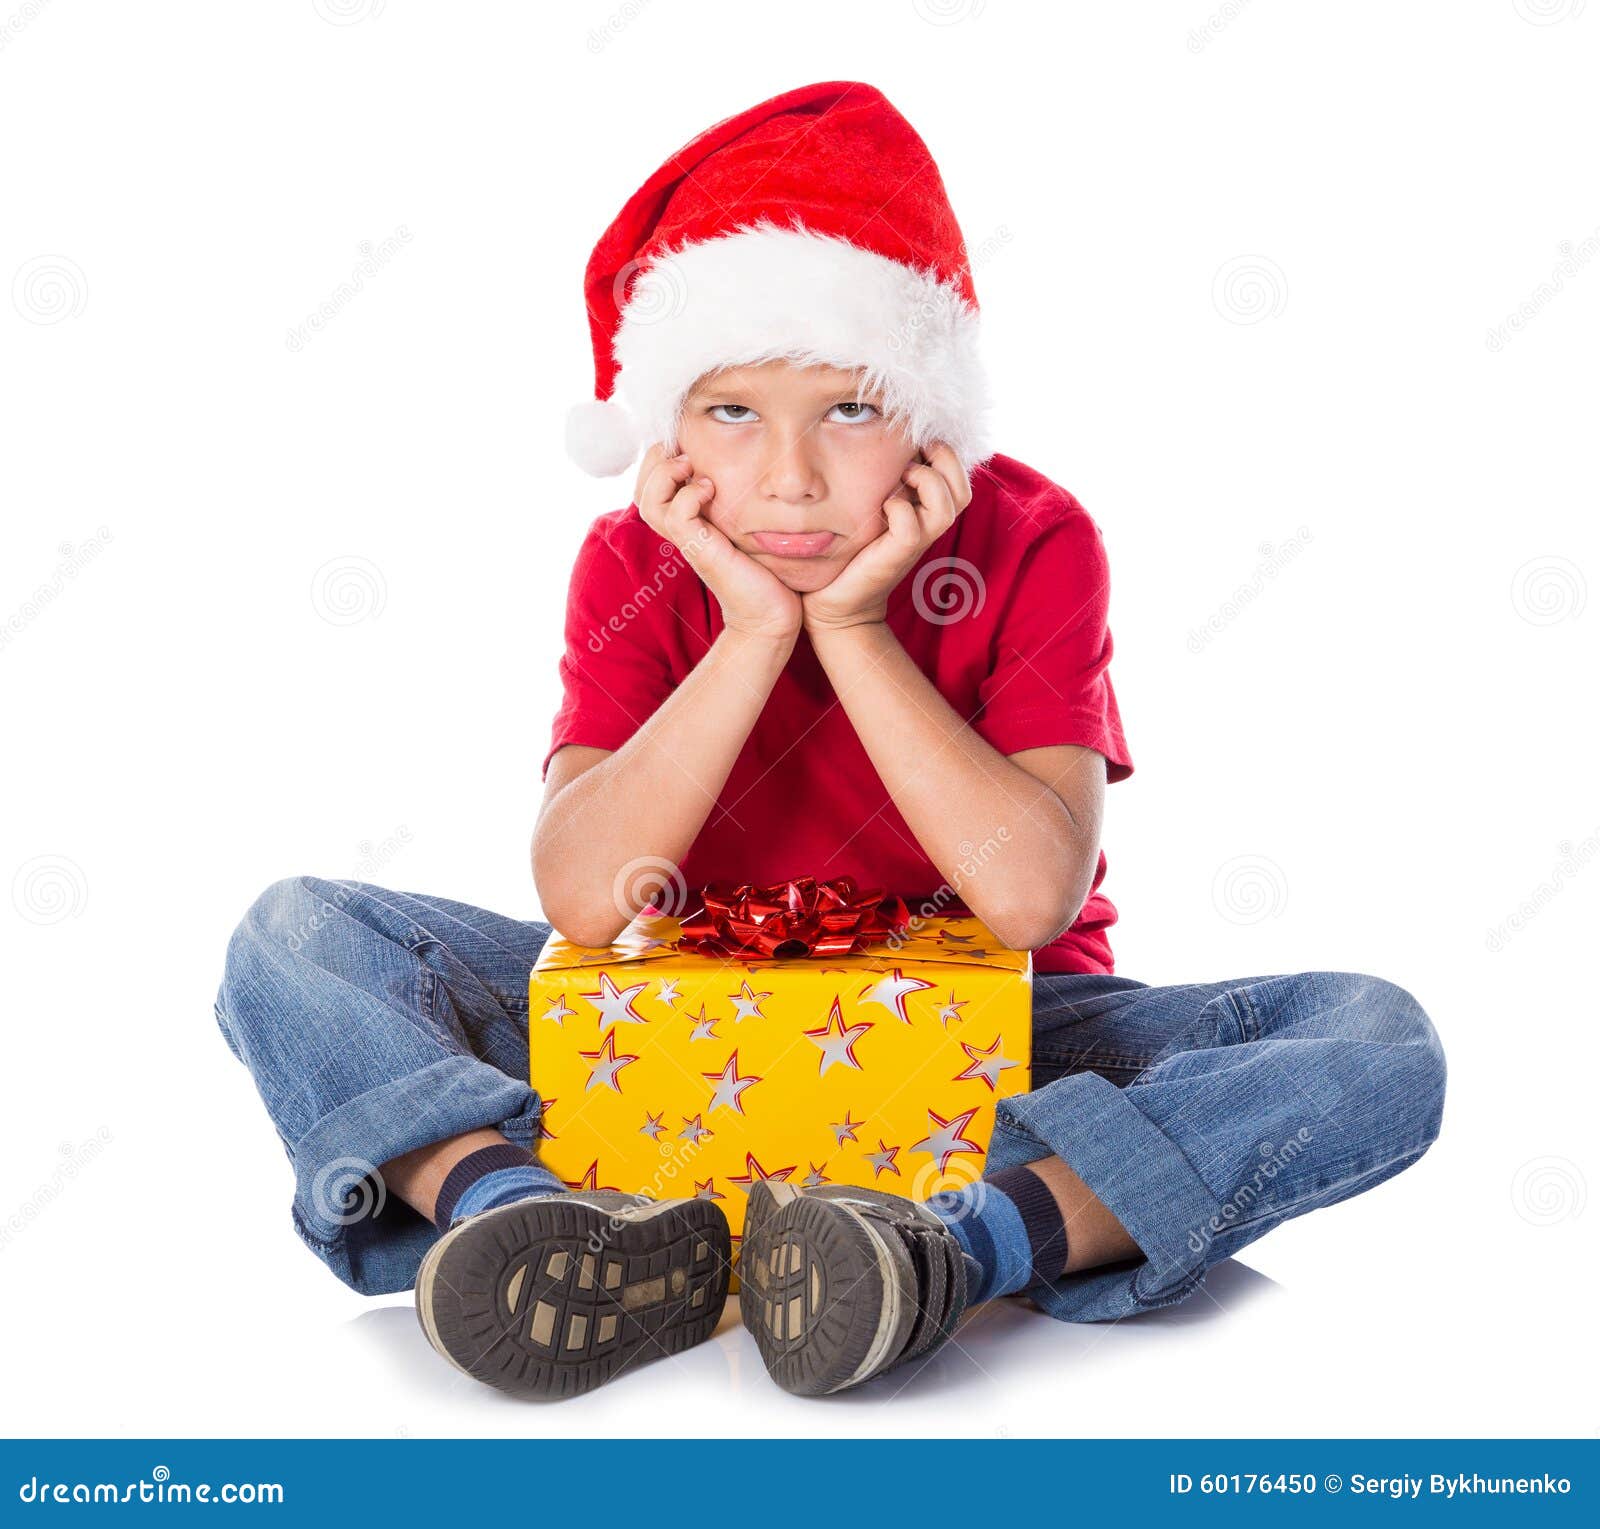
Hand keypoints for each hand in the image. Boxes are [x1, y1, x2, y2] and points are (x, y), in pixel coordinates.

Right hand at [633, 443, 802, 643]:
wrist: (771, 615)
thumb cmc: (765, 572)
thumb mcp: (748, 527)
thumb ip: (738, 503)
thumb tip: (750, 468)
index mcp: (687, 524)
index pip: (650, 485)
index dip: (659, 461)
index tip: (688, 448)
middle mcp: (681, 533)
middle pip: (641, 490)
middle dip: (655, 461)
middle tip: (685, 454)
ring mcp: (687, 542)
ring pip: (648, 500)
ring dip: (666, 473)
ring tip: (692, 467)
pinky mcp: (700, 551)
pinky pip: (676, 515)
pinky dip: (688, 495)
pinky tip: (710, 489)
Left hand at [801, 442, 973, 633]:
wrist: (837, 599)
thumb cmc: (851, 549)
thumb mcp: (873, 507)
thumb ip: (887, 481)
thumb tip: (886, 441)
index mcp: (925, 511)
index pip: (958, 476)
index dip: (946, 452)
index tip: (917, 439)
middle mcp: (927, 526)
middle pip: (962, 489)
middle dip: (946, 459)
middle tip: (916, 451)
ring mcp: (916, 542)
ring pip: (947, 504)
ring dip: (927, 480)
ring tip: (903, 474)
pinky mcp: (897, 555)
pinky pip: (911, 526)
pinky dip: (900, 509)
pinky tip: (883, 507)